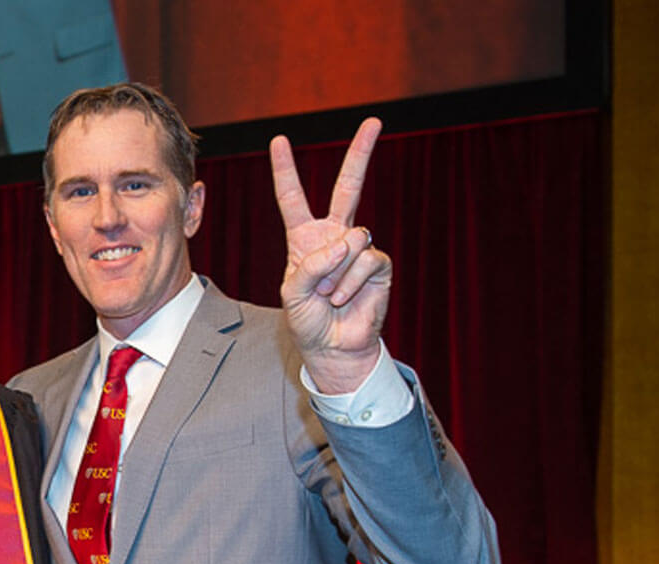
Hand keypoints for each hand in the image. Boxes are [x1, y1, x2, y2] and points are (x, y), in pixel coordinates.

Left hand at [271, 118, 391, 392]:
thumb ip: (310, 264)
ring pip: (351, 239)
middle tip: (374, 121)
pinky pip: (365, 260)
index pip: (293, 196)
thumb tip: (346, 242)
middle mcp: (333, 236)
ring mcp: (358, 249)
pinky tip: (343, 298)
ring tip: (328, 294)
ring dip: (334, 272)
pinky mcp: (378, 265)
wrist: (333, 347)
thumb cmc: (307, 319)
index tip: (279, 140)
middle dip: (361, 153)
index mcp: (304, 237)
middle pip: (349, 186)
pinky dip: (349, 282)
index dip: (286, 170)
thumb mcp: (291, 291)